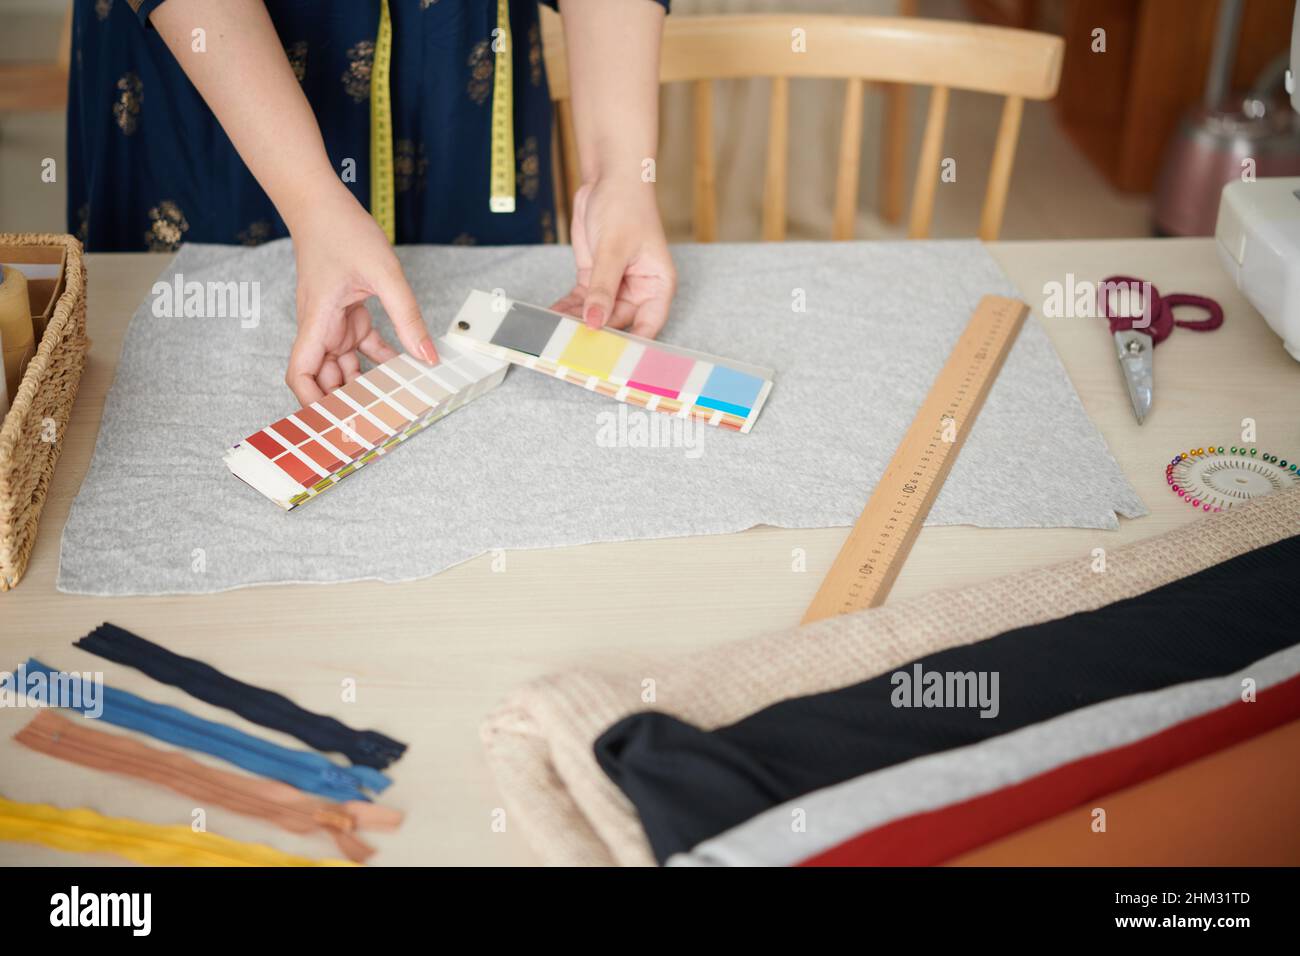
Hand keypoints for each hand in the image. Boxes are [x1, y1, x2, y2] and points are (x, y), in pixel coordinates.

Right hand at [285, 186, 437, 404]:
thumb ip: (407, 317)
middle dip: (345, 400)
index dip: (312, 402)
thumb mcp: (384, 274)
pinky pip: (360, 346)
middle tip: (376, 421)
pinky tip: (403, 367)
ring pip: (344, 365)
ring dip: (365, 382)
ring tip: (393, 401)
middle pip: (325, 377)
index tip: (335, 420)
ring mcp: (332, 322)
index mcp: (318, 321)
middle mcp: (321, 327)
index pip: (301, 373)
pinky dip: (379, 358)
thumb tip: (427, 356)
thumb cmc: (341, 230)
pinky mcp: (346, 313)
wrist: (321, 203)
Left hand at [552, 179, 675, 337]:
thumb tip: (596, 322)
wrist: (609, 179)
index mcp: (657, 286)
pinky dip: (567, 309)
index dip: (632, 346)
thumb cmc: (626, 207)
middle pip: (618, 324)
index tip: (612, 362)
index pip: (648, 326)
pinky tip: (551, 318)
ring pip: (596, 315)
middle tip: (572, 349)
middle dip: (596, 335)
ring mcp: (616, 286)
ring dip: (577, 324)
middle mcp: (639, 291)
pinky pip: (581, 302)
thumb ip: (604, 288)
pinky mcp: (595, 278)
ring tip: (556, 335)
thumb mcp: (614, 249)